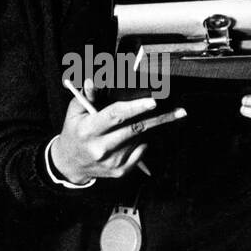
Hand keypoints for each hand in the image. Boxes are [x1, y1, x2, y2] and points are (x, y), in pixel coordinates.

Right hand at [50, 81, 186, 184]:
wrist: (71, 162)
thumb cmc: (75, 130)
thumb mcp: (75, 111)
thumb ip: (87, 95)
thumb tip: (94, 80)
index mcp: (89, 129)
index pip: (115, 116)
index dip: (135, 108)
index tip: (153, 102)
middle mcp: (101, 147)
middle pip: (135, 129)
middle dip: (159, 118)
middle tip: (179, 111)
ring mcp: (112, 161)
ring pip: (140, 138)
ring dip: (147, 127)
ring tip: (147, 119)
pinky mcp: (121, 170)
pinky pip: (141, 150)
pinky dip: (143, 141)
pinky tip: (136, 136)